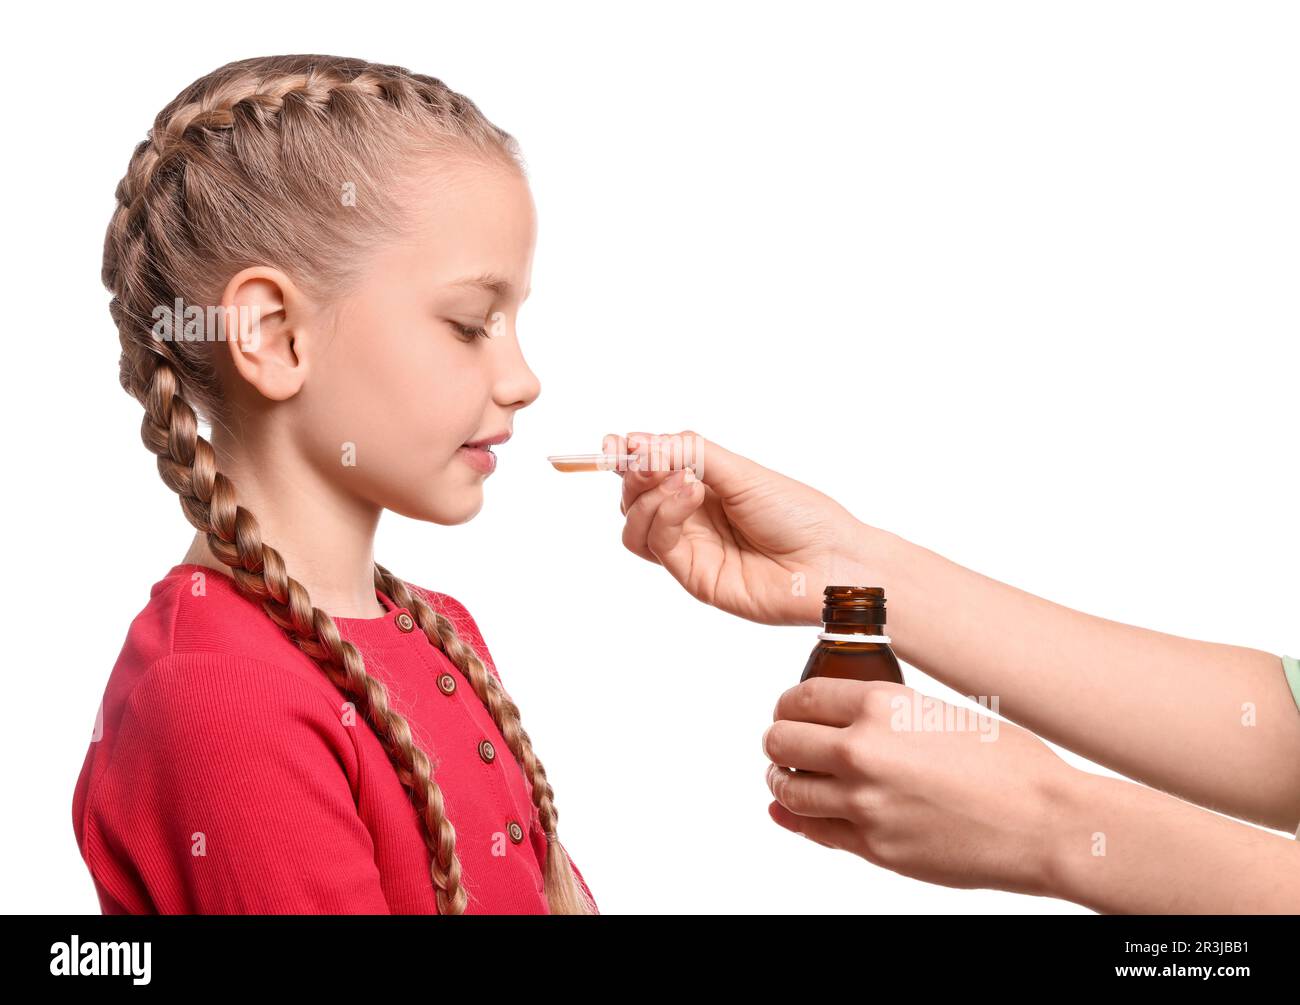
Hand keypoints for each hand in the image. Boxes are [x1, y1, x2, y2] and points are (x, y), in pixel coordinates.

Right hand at [604, 429, 880, 625]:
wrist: (831, 561)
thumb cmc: (800, 515)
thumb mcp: (742, 471)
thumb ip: (691, 453)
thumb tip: (643, 443)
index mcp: (703, 487)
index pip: (648, 470)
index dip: (626, 456)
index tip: (616, 444)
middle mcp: (691, 517)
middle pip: (633, 497)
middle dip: (633, 473)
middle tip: (648, 457)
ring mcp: (691, 548)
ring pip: (636, 523)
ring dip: (647, 495)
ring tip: (682, 479)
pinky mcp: (693, 576)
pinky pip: (658, 544)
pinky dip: (665, 513)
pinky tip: (689, 495)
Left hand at [762, 677, 1075, 896]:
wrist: (1045, 822)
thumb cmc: (1009, 764)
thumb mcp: (940, 711)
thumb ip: (885, 714)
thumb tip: (843, 720)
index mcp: (880, 705)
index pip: (801, 698)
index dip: (787, 705)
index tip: (789, 712)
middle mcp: (861, 751)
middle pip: (780, 742)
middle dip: (779, 742)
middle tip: (784, 745)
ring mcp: (864, 803)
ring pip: (787, 791)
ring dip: (782, 782)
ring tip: (789, 779)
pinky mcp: (874, 847)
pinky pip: (814, 832)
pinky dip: (798, 821)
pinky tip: (797, 813)